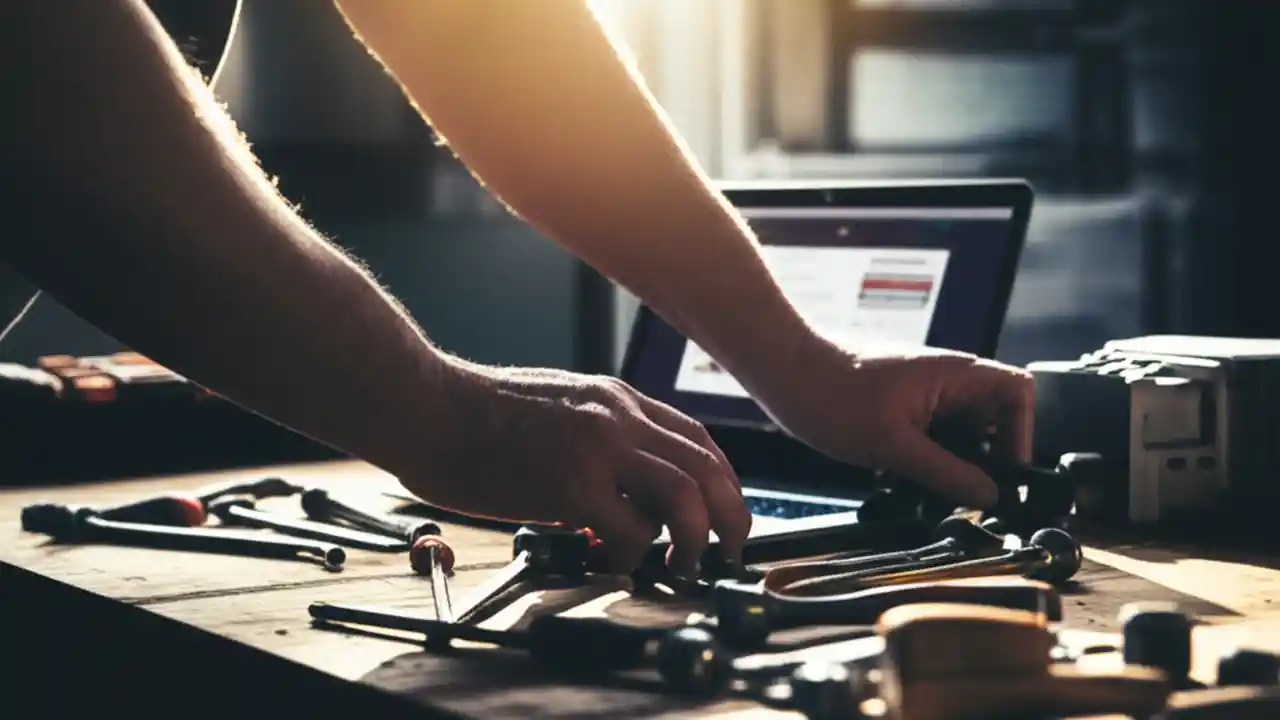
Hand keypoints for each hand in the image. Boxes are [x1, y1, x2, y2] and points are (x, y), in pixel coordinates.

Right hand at [402, 362, 750, 573]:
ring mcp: (597, 449)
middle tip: (727, 553)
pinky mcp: (569, 485)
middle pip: (707, 467)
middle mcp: (618, 417)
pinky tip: (608, 563)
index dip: (723, 483)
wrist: (427, 406)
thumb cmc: (475, 414)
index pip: (697, 439)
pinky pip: (631, 532)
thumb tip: (616, 487)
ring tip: (681, 567)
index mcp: (616, 399)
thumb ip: (596, 436)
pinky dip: (632, 557)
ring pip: (686, 497)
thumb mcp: (556, 406)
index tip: (724, 515)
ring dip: (695, 541)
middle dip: (731, 517)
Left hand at [747, 337, 1034, 507]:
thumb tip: (990, 497)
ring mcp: (925, 396)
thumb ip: (945, 473)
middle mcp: (947, 382)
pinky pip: (931, 440)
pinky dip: (922, 464)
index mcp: (955, 375)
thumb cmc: (831, 394)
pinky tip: (897, 483)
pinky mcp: (902, 411)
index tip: (1004, 473)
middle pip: (991, 424)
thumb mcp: (892, 445)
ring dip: (947, 468)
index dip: (1021, 435)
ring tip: (924, 493)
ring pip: (959, 438)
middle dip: (980, 463)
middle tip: (961, 497)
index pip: (1018, 394)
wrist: (782, 372)